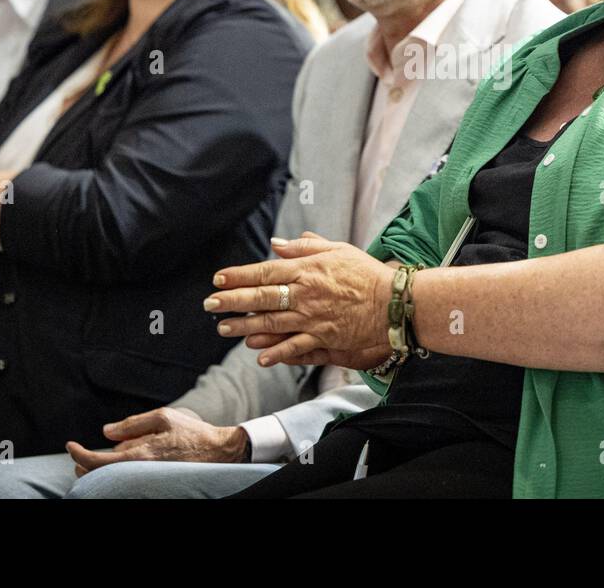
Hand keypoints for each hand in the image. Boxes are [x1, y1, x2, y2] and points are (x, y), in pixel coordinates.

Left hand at [65, 407, 248, 477]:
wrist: (218, 453)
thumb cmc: (193, 433)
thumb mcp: (164, 417)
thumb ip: (133, 424)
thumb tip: (106, 432)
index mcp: (141, 454)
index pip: (98, 461)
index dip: (79, 454)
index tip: (70, 446)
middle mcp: (141, 471)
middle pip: (101, 473)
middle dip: (85, 463)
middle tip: (79, 452)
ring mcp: (146, 479)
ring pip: (112, 477)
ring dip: (101, 467)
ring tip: (100, 456)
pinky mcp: (152, 483)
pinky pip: (127, 478)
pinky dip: (118, 470)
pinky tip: (121, 461)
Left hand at [207, 232, 394, 367]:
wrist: (393, 302)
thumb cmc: (366, 273)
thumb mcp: (337, 250)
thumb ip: (304, 248)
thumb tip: (275, 246)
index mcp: (308, 269)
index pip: (265, 272)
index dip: (239, 276)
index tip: (218, 279)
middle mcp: (306, 294)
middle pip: (261, 297)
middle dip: (232, 301)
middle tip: (210, 305)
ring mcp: (314, 318)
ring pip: (272, 324)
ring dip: (245, 327)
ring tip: (224, 328)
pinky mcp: (324, 338)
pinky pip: (295, 347)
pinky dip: (277, 353)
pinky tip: (259, 356)